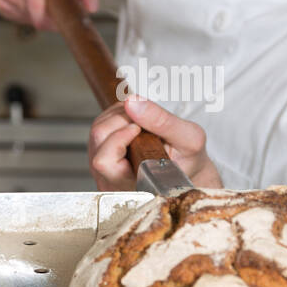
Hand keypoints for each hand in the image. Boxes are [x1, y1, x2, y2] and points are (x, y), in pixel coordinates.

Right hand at [0, 0, 101, 29]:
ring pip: (31, 21)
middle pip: (39, 21)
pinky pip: (21, 17)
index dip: (57, 22)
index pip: (39, 15)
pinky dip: (31, 12)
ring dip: (42, 13)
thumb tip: (90, 8)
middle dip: (53, 15)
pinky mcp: (1, 1)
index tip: (66, 16)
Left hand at [89, 94, 223, 190]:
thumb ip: (162, 121)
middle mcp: (112, 181)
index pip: (104, 161)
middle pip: (98, 138)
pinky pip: (98, 128)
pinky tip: (135, 125)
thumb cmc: (188, 160)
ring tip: (143, 125)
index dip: (119, 137)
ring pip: (97, 130)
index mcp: (132, 185)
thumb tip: (131, 102)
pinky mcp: (100, 157)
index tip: (140, 129)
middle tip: (145, 123)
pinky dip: (116, 118)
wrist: (185, 169)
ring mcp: (102, 171)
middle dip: (122, 119)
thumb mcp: (189, 139)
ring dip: (119, 117)